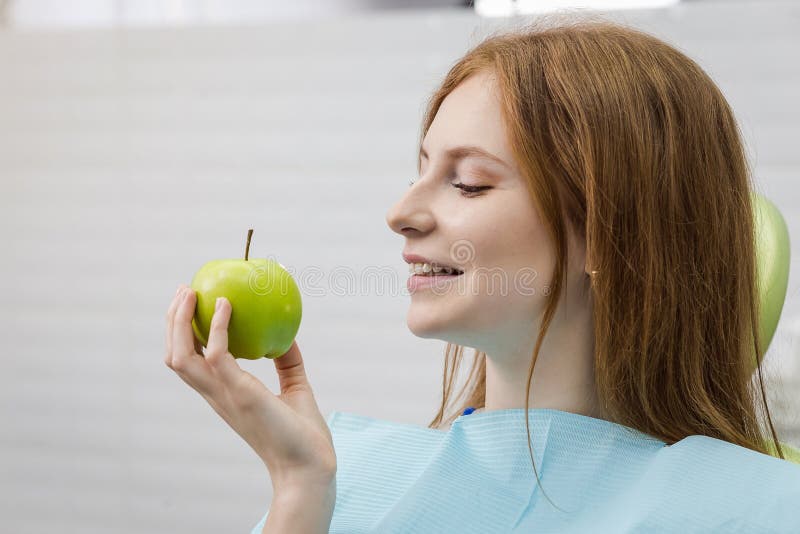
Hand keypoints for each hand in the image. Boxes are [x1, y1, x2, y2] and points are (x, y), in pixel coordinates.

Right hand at [164, 284, 335, 490]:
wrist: (309, 465)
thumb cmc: (301, 434)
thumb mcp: (294, 388)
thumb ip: (287, 362)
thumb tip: (286, 335)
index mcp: (223, 394)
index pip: (189, 362)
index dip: (182, 333)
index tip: (190, 304)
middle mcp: (216, 395)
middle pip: (175, 356)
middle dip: (172, 322)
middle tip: (185, 290)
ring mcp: (224, 395)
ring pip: (181, 356)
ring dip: (181, 321)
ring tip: (192, 293)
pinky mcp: (241, 393)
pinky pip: (217, 354)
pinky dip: (217, 327)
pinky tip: (227, 306)